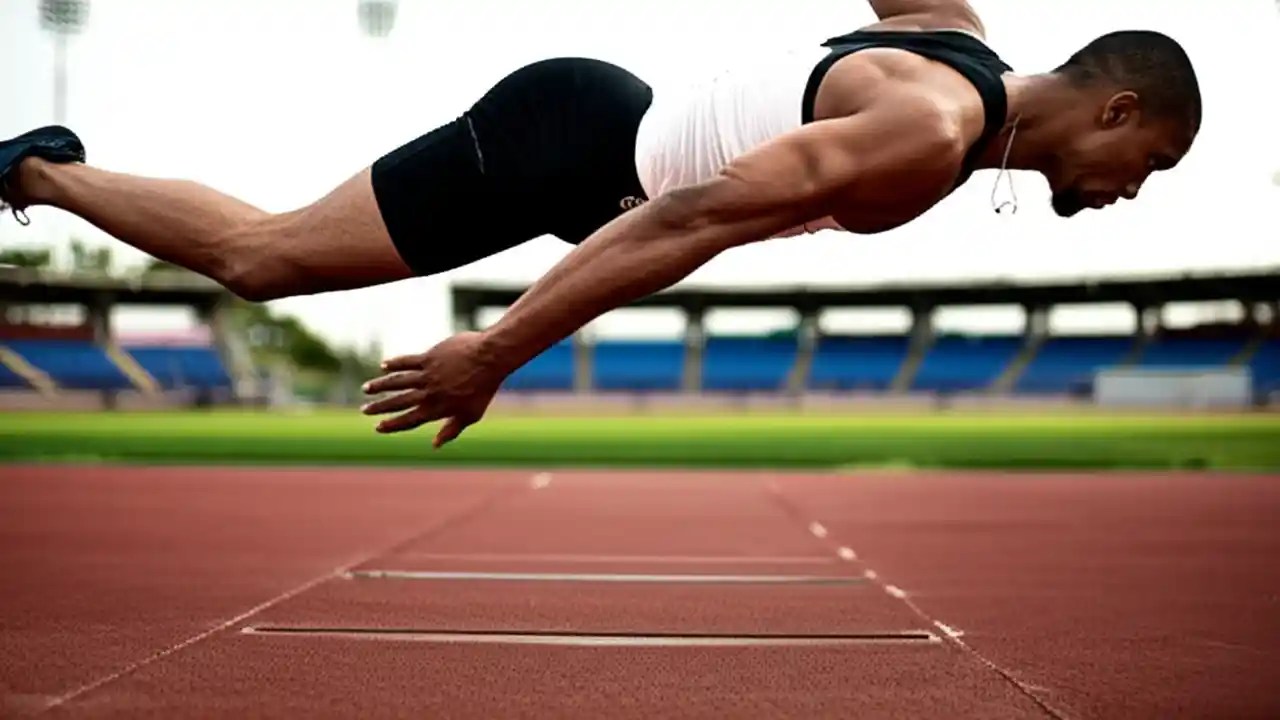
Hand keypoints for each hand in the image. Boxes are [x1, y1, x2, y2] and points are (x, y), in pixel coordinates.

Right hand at [360, 331, 505, 447]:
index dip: (392, 425)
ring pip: (398, 382)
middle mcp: (429, 393)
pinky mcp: (429, 357)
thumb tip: (435, 445)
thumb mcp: (471, 415)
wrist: (490, 358)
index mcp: (437, 409)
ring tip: (366, 389)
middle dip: (380, 408)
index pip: (409, 420)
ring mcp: (428, 374)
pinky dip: (394, 364)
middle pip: (399, 402)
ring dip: (380, 386)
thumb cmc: (483, 388)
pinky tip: (383, 366)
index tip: (378, 427)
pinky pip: (407, 361)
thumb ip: (451, 430)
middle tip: (365, 410)